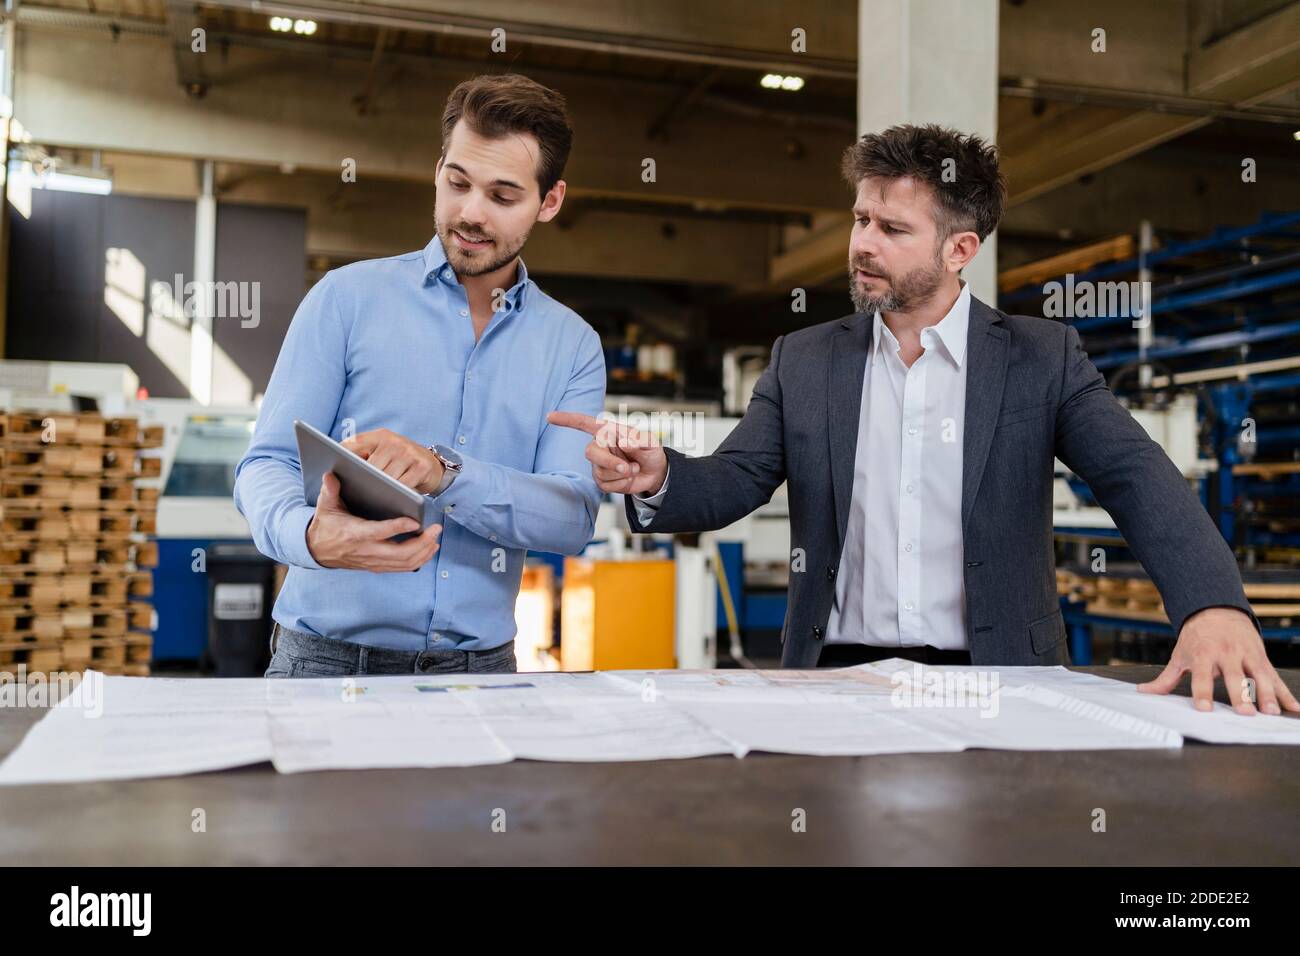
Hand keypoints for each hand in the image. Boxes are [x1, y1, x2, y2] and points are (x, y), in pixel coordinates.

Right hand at [306, 472, 442, 571]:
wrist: (317, 550)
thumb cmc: (326, 525)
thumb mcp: (325, 507)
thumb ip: (330, 491)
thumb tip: (330, 474)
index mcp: (355, 534)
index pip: (379, 532)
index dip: (397, 528)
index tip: (415, 520)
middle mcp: (367, 551)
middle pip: (400, 554)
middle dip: (422, 543)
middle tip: (436, 529)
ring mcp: (374, 561)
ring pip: (405, 563)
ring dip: (424, 552)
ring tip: (436, 537)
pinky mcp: (378, 567)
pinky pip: (403, 568)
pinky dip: (419, 559)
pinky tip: (429, 548)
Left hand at [342, 428, 443, 494]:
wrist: (432, 463)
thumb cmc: (400, 460)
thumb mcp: (382, 451)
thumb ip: (362, 454)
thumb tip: (331, 470)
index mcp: (380, 435)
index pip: (355, 444)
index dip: (343, 456)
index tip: (332, 467)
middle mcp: (394, 441)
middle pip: (371, 466)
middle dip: (364, 479)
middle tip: (354, 491)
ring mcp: (409, 453)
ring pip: (387, 477)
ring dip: (380, 489)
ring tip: (371, 497)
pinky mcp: (422, 466)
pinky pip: (404, 485)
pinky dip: (397, 493)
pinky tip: (391, 498)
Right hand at [547, 411, 667, 495]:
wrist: (654, 472)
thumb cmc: (650, 451)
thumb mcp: (652, 442)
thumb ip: (640, 440)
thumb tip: (623, 442)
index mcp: (608, 431)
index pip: (585, 423)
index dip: (567, 420)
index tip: (549, 417)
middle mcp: (600, 446)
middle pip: (590, 452)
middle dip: (609, 462)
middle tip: (628, 468)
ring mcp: (599, 464)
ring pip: (600, 471)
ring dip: (621, 474)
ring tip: (634, 469)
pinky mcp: (602, 480)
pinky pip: (605, 485)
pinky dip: (621, 484)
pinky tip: (629, 478)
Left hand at [1138, 607, 1299, 715]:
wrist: (1217, 610)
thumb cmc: (1196, 638)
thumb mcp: (1180, 655)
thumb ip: (1166, 678)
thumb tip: (1144, 692)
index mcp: (1204, 654)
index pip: (1201, 676)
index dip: (1202, 692)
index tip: (1204, 709)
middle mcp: (1227, 654)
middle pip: (1234, 677)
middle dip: (1240, 695)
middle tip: (1245, 713)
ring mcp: (1247, 656)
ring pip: (1259, 677)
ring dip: (1266, 695)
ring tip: (1271, 712)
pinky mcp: (1262, 659)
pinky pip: (1275, 678)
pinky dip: (1285, 693)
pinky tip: (1293, 707)